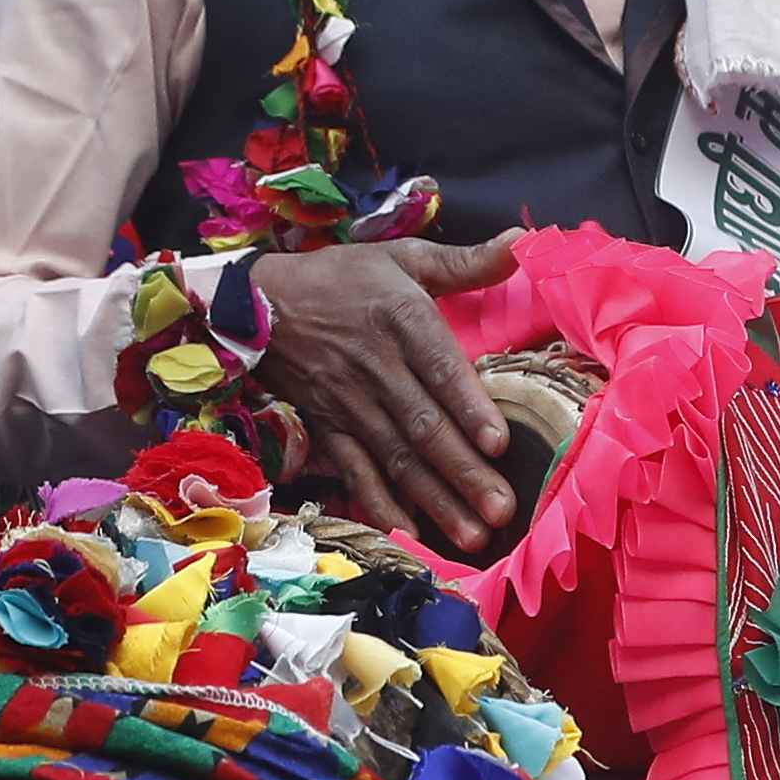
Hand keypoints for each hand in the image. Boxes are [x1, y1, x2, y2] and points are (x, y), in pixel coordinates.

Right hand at [258, 236, 521, 549]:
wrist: (255, 303)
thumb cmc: (341, 278)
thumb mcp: (401, 257)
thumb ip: (464, 262)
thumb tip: (524, 242)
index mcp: (400, 319)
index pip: (438, 369)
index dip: (467, 407)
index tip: (497, 443)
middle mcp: (376, 367)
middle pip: (424, 426)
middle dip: (463, 473)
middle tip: (501, 511)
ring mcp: (350, 405)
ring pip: (397, 458)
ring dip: (434, 500)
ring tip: (471, 537)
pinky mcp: (328, 429)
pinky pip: (355, 472)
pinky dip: (379, 505)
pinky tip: (408, 534)